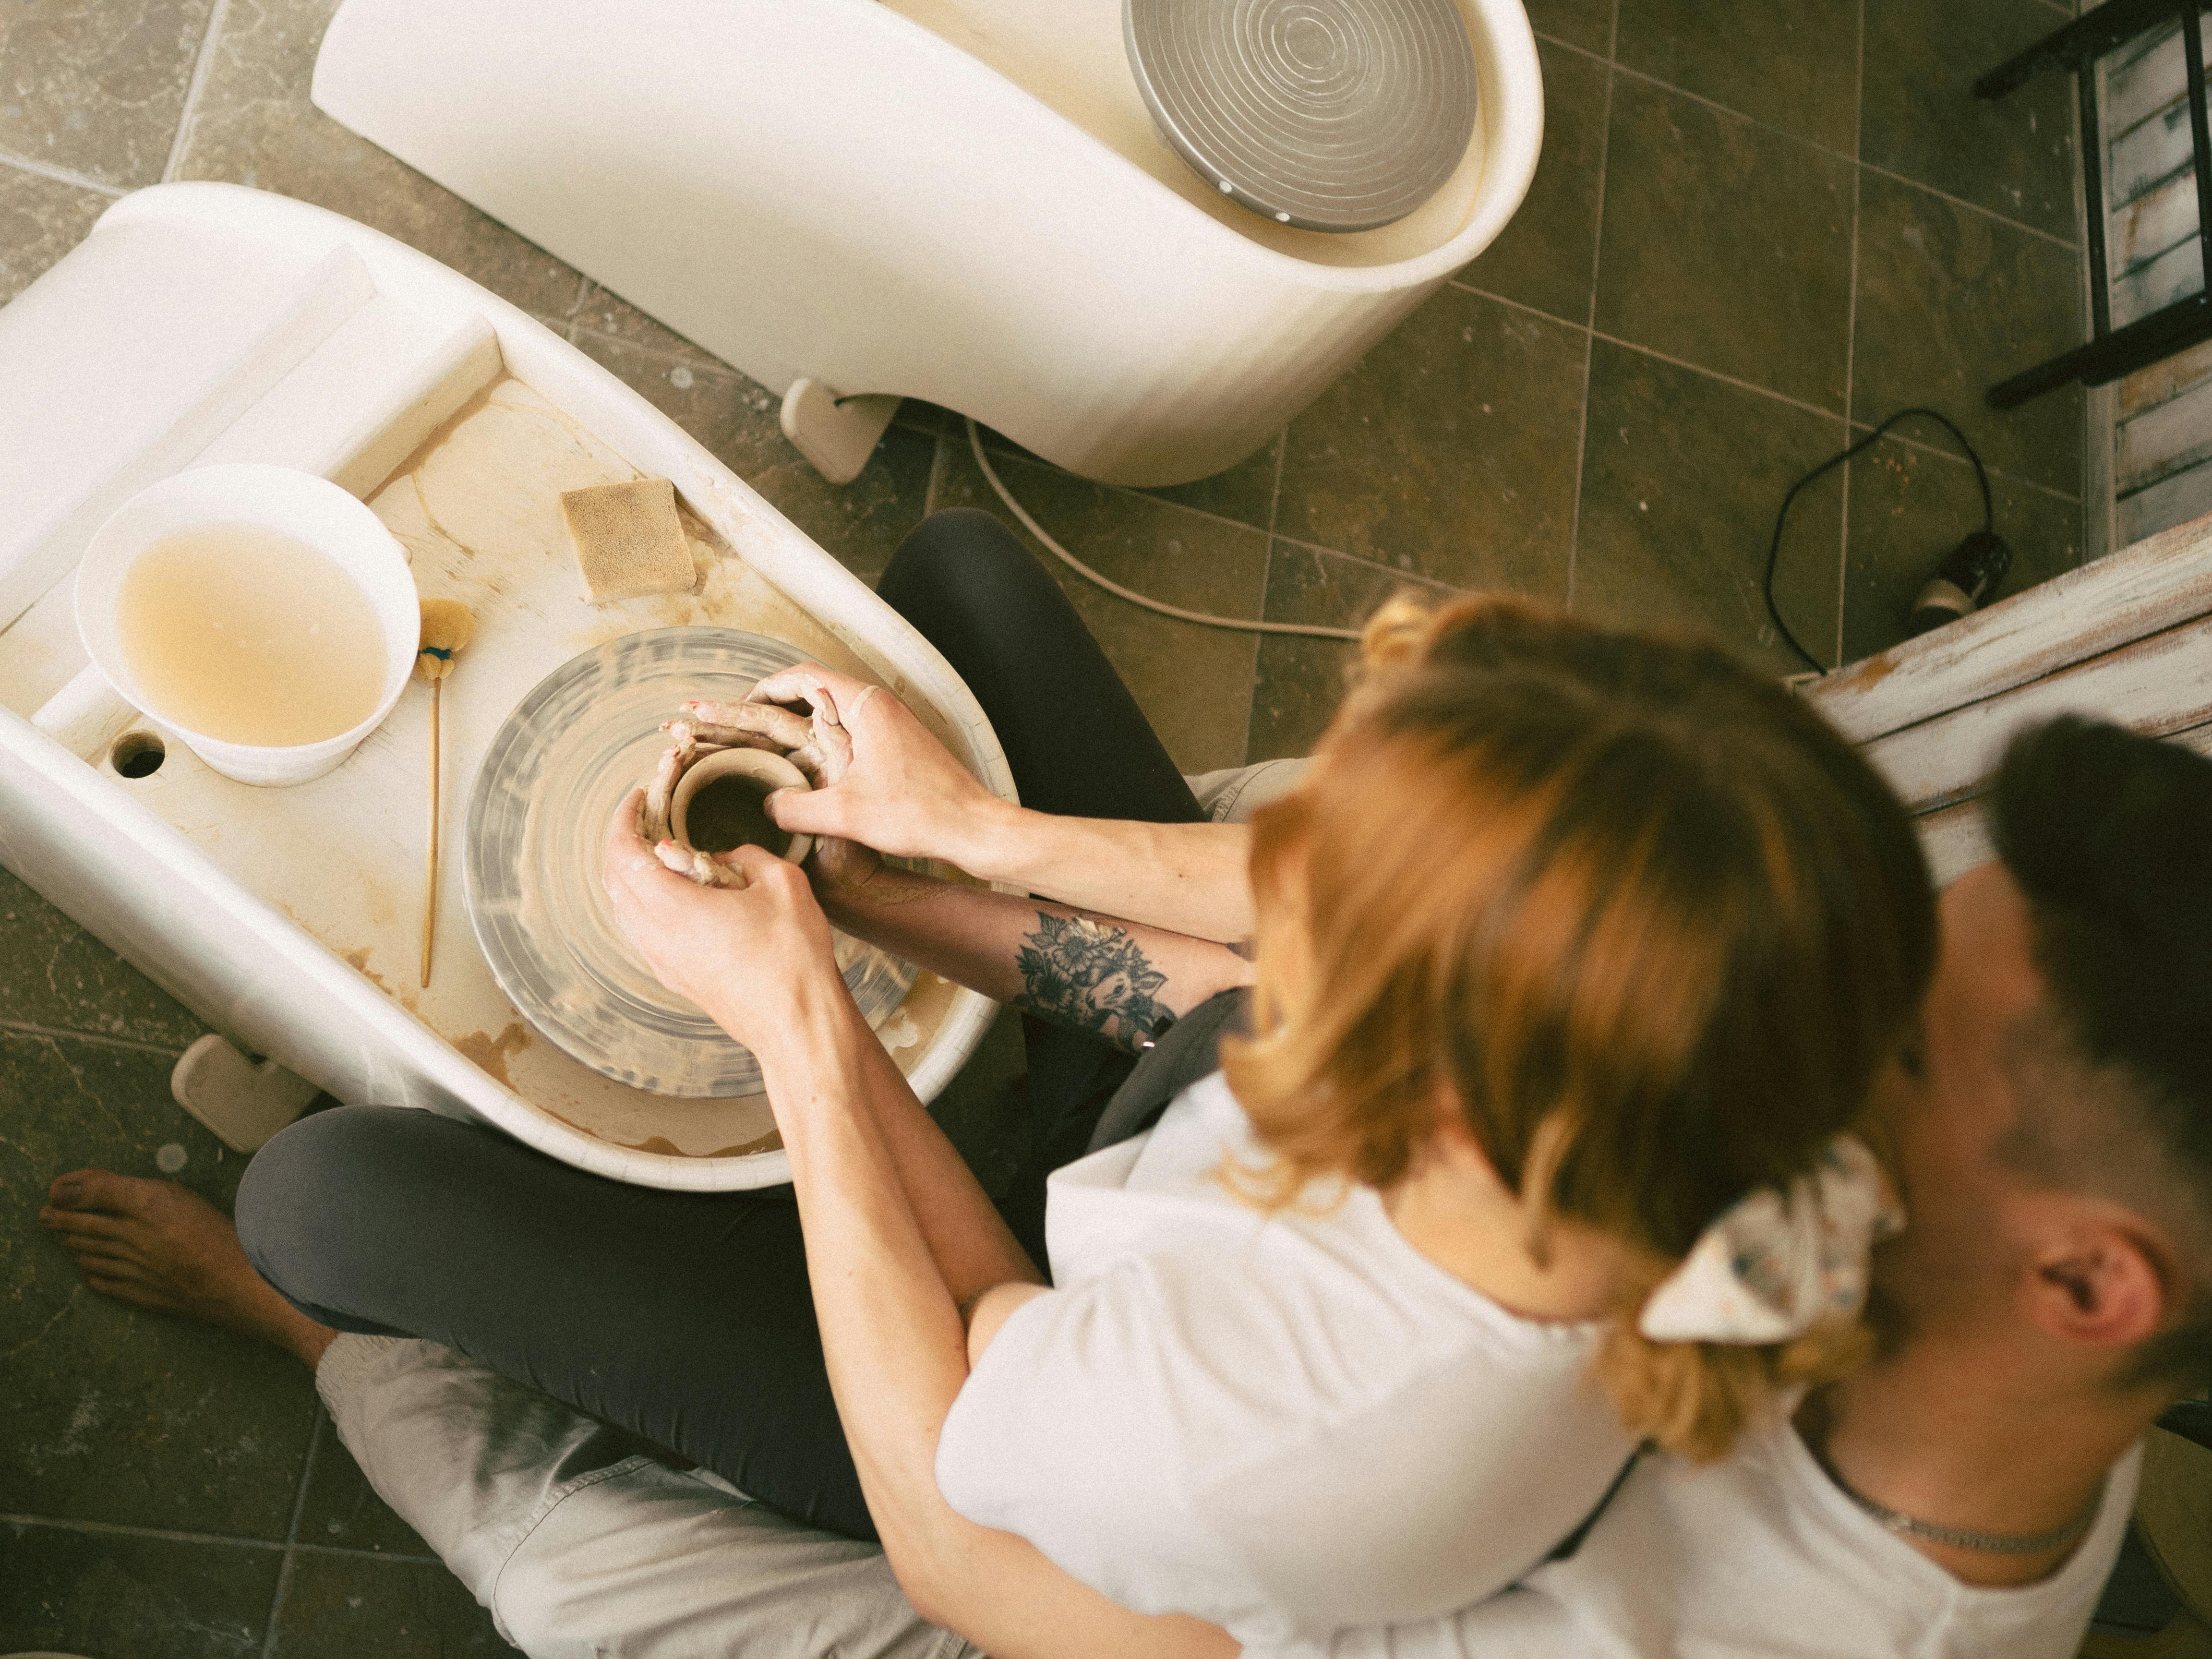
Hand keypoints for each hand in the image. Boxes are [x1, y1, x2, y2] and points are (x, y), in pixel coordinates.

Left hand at [601, 788, 844, 1050]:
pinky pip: (643, 931)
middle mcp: (656, 936)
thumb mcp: (782, 882)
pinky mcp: (676, 978)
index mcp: (673, 907)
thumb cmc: (792, 956)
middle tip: (650, 820)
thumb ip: (744, 855)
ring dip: (634, 876)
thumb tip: (724, 859)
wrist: (797, 1024)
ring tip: (664, 854)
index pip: (623, 853)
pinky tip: (679, 895)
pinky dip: (647, 903)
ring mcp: (663, 962)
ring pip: (625, 910)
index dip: (624, 819)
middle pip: (614, 881)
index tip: (638, 799)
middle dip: (624, 843)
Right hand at [741, 664, 1005, 868]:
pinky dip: (824, 739)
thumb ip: (795, 808)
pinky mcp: (900, 743)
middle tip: (748, 724)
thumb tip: (767, 806)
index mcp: (866, 706)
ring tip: (771, 745)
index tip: (741, 706)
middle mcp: (880, 705)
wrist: (973, 827)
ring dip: (802, 722)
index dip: (766, 687)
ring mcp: (892, 723)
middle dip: (778, 703)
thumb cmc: (919, 814)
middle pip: (817, 688)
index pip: (804, 676)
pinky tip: (810, 767)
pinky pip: (851, 729)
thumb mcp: (845, 814)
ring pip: (835, 710)